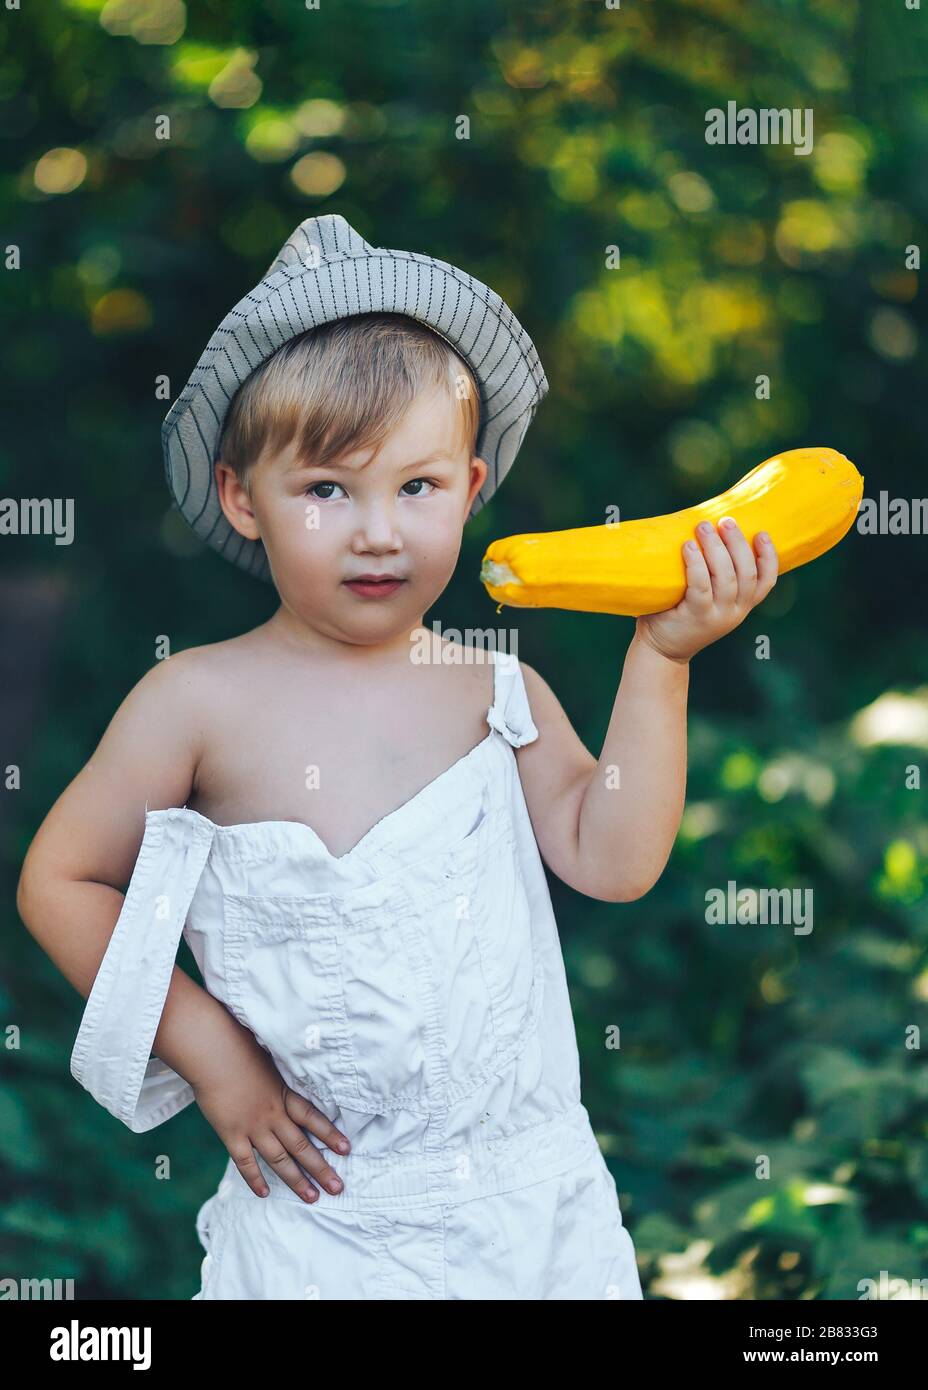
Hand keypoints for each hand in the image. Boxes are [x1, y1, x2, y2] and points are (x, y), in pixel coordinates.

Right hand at [192, 1024, 350, 1203]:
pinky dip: (255, 1179)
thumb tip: (293, 1069)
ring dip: (296, 1180)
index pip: (313, 1118)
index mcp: (284, 1094)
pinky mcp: (231, 1134)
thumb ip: (281, 1076)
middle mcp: (273, 1114)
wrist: (214, 1053)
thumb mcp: (269, 1060)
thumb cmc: (240, 1049)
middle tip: (337, 1187)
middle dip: (321, 1168)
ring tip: (312, 1197)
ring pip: (279, 1159)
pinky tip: (265, 1193)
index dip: (330, 1134)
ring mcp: (253, 1126)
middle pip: (301, 1146)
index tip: (347, 1149)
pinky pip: (246, 1162)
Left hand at [635, 516, 778, 663]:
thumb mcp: (707, 598)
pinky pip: (701, 587)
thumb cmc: (679, 613)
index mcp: (742, 605)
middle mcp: (735, 612)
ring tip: (703, 527)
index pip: (766, 581)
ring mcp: (717, 616)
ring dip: (716, 548)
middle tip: (725, 520)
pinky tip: (688, 547)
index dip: (769, 557)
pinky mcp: (696, 617)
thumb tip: (709, 527)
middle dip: (738, 544)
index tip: (762, 533)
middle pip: (747, 574)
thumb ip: (714, 575)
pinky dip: (696, 564)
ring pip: (726, 578)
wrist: (660, 651)